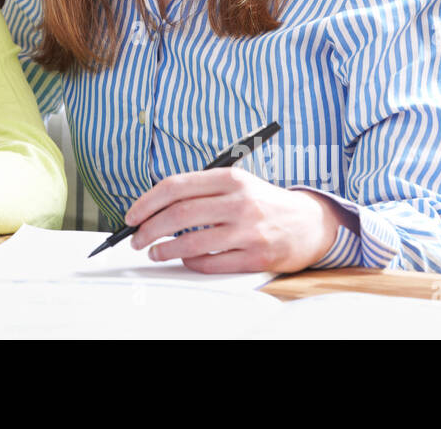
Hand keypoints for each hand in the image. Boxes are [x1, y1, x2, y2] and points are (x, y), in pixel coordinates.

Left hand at [124, 168, 353, 273]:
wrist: (309, 223)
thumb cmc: (263, 202)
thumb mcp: (237, 183)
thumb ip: (201, 190)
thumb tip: (155, 206)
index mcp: (230, 178)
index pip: (176, 187)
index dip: (147, 202)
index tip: (132, 215)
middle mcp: (239, 202)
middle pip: (178, 215)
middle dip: (148, 228)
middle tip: (136, 238)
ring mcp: (248, 230)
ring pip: (191, 242)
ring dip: (164, 249)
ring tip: (153, 251)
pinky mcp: (256, 256)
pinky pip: (211, 262)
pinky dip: (190, 262)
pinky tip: (183, 258)